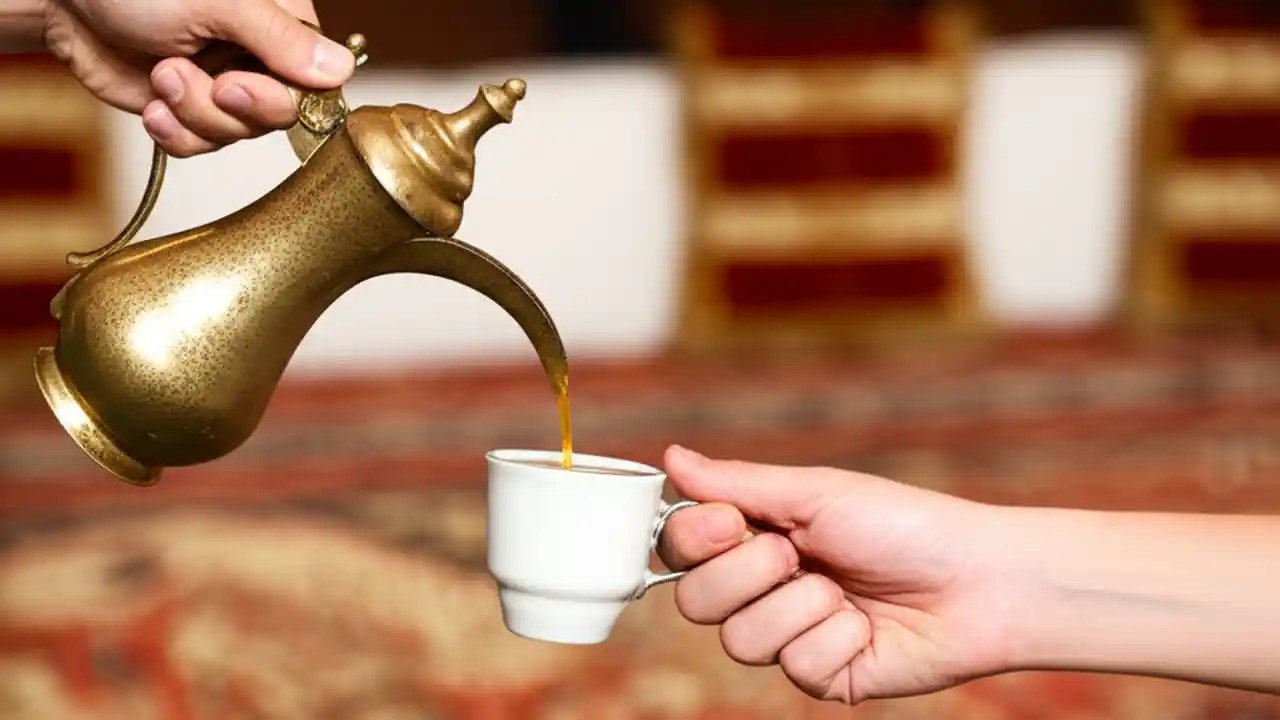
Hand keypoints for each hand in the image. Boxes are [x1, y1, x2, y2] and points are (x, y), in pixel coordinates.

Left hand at [39, 0, 355, 155]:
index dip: (282, 96)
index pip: (317, 80)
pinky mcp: (193, 111)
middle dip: (232, 107)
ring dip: (195, 114)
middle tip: (210, 83)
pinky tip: (154, 104)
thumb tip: (341, 70)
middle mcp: (261, 56)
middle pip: (279, 115)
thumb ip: (281, 38)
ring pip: (239, 134)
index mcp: (283, 22)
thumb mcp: (219, 1)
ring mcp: (227, 85)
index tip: (241, 84)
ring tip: (162, 74)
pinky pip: (204, 146)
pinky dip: (175, 132)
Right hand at [656, 445, 1018, 704]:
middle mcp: (763, 589)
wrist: (976, 579)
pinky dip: (836, 639)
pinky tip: (866, 626)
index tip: (730, 522)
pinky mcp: (821, 676)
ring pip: (741, 641)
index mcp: (755, 537)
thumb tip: (671, 458)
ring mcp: (790, 636)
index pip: (680, 548)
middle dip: (746, 574)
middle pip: (695, 602)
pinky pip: (795, 667)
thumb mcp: (815, 493)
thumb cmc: (901, 524)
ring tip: (844, 592)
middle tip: (800, 553)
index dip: (693, 540)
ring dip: (800, 607)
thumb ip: (738, 483)